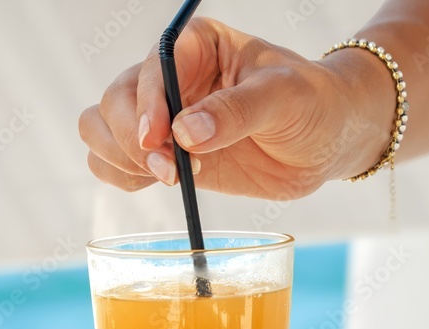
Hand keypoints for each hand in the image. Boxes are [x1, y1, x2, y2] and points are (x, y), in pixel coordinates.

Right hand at [78, 18, 393, 200]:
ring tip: (171, 176)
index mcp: (195, 45)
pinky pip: (114, 163)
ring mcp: (162, 117)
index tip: (159, 140)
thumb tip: (185, 134)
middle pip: (113, 101)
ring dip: (121, 159)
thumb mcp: (285, 99)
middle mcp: (169, 77)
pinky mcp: (164, 154)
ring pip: (100, 129)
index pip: (151, 68)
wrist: (328, 139)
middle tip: (172, 171)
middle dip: (132, 140)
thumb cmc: (313, 104)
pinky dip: (122, 177)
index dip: (147, 105)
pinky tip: (160, 182)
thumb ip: (237, 112)